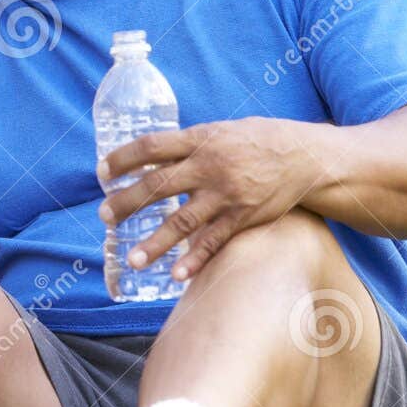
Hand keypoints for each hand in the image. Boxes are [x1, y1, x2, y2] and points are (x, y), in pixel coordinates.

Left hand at [96, 117, 319, 279]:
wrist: (304, 156)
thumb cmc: (257, 141)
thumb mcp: (221, 131)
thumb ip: (189, 145)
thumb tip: (150, 157)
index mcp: (201, 139)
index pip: (152, 146)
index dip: (124, 158)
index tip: (102, 171)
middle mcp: (210, 166)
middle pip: (158, 186)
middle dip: (127, 202)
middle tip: (104, 216)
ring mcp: (226, 194)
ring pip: (182, 220)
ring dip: (154, 243)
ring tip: (131, 260)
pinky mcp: (243, 216)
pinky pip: (214, 241)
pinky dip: (194, 259)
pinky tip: (175, 275)